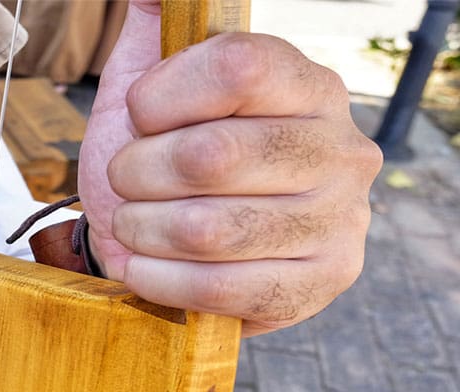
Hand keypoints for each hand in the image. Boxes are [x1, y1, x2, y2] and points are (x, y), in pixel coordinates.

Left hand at [78, 0, 380, 335]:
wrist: (173, 246)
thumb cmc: (162, 158)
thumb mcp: (150, 83)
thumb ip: (161, 28)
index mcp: (306, 85)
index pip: (236, 67)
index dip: (162, 96)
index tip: (138, 116)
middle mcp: (339, 148)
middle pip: (210, 156)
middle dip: (137, 173)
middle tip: (126, 180)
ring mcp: (339, 220)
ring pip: (206, 228)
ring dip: (141, 228)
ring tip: (134, 223)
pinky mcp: (320, 284)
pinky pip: (219, 288)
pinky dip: (158, 278)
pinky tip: (144, 264)